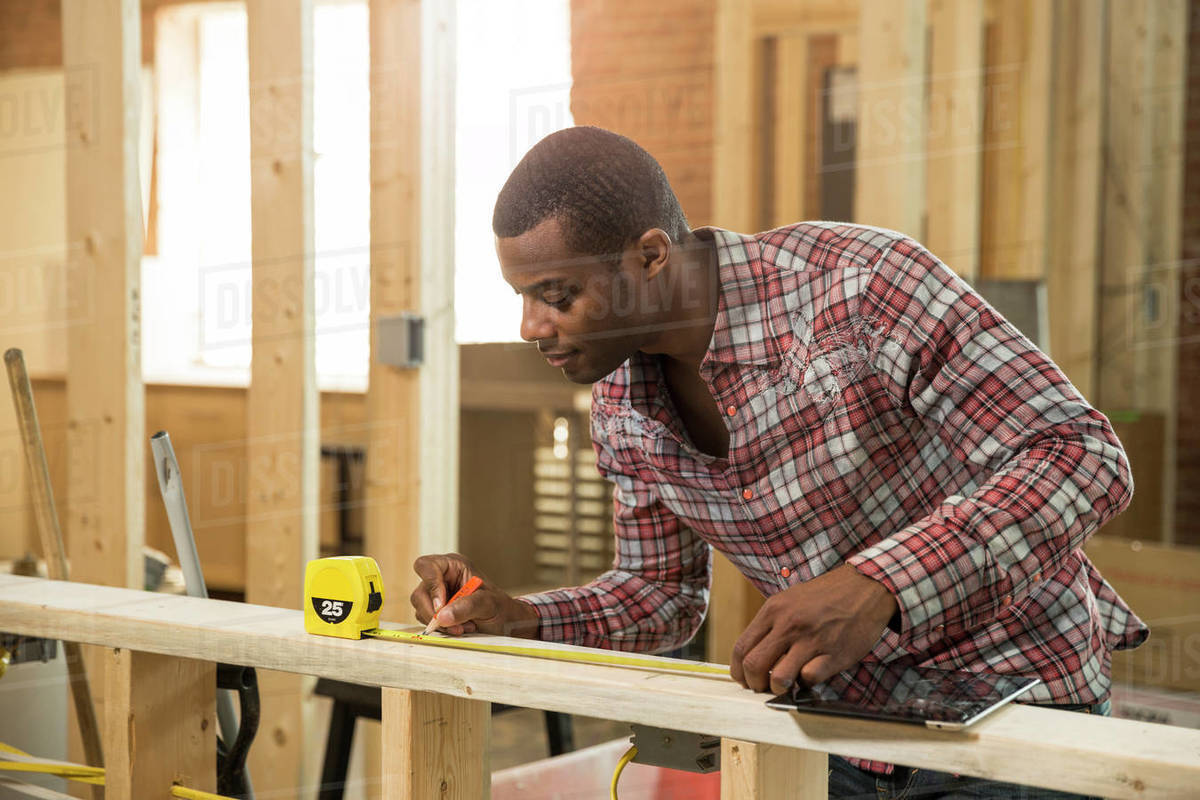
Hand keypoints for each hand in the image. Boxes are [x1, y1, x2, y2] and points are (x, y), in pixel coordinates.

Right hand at [409, 553, 539, 638]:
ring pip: (420, 608)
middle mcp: (442, 577)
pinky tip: (460, 629)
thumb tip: (441, 616)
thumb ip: (466, 607)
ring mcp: (436, 594)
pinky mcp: (435, 610)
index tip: (441, 606)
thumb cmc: (500, 607)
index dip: (430, 585)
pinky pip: (426, 620)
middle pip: (420, 592)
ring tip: (464, 627)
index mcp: (454, 565)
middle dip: (434, 613)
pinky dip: (441, 628)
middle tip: (455, 625)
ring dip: (440, 623)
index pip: (426, 566)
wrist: (505, 622)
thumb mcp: (488, 604)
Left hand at [730, 563, 897, 694]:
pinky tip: (810, 674)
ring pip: (780, 678)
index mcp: (774, 610)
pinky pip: (809, 679)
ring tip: (786, 685)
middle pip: (754, 665)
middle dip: (754, 684)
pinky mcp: (834, 654)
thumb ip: (771, 625)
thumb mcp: (789, 600)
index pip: (741, 648)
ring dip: (779, 688)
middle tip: (762, 687)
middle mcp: (789, 624)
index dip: (738, 671)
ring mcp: (811, 640)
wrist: (864, 587)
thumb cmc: (825, 596)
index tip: (743, 679)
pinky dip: (806, 683)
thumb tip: (752, 655)